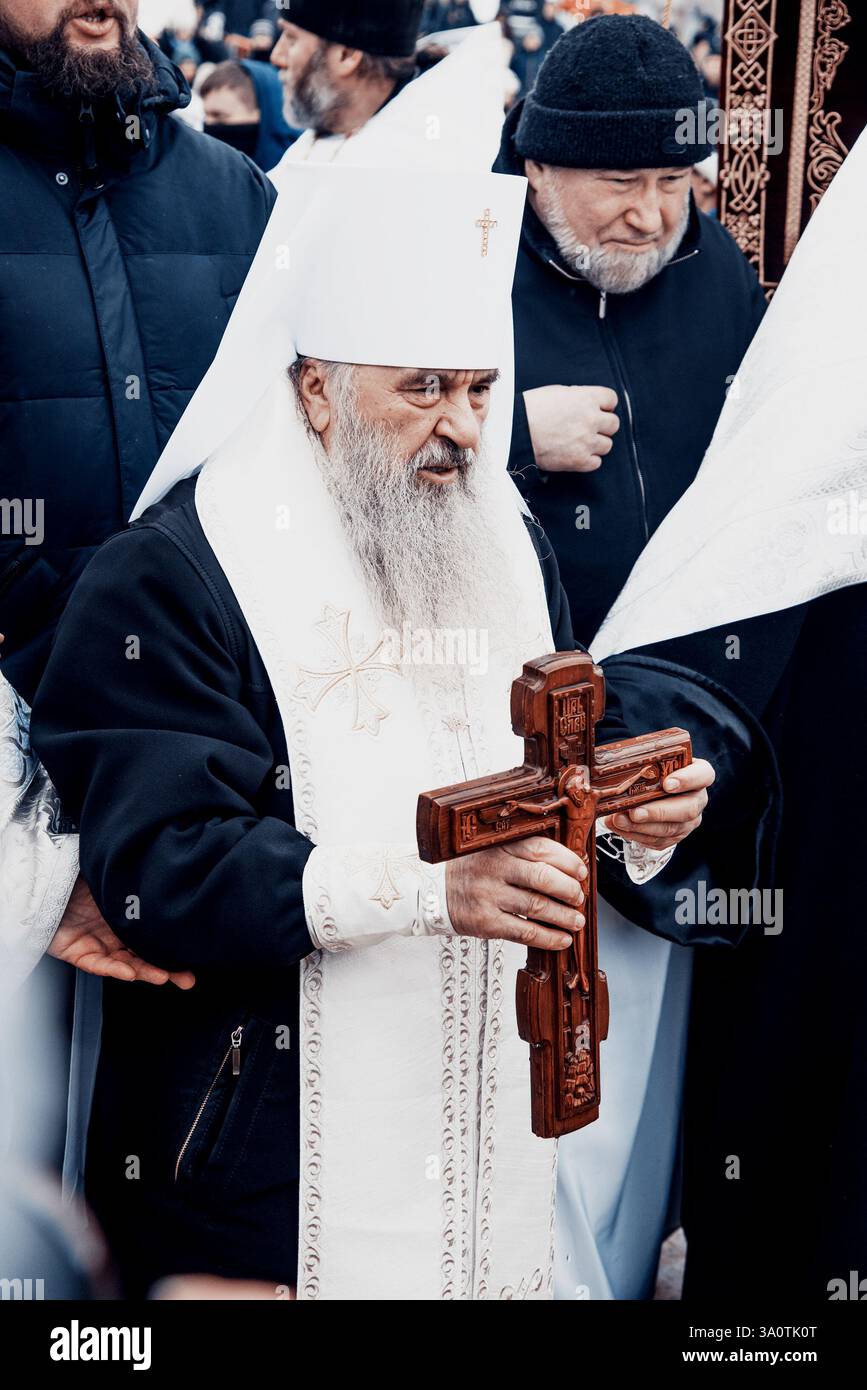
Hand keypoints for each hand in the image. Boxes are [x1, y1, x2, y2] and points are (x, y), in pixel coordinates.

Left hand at [48, 876, 194, 988]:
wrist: (43, 877)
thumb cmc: (78, 871)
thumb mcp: (115, 875)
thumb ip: (137, 880)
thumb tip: (165, 870)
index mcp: (127, 914)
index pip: (153, 936)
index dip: (172, 947)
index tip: (192, 955)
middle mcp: (115, 932)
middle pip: (145, 955)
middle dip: (167, 968)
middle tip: (187, 978)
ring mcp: (98, 944)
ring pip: (126, 964)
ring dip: (146, 972)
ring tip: (164, 976)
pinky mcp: (78, 953)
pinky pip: (98, 965)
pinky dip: (114, 969)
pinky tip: (130, 972)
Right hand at [446, 836, 586, 950]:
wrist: (434, 892)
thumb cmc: (472, 870)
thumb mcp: (492, 850)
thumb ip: (524, 854)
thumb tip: (569, 867)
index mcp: (499, 846)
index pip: (541, 849)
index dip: (567, 861)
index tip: (580, 871)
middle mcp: (494, 868)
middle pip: (543, 878)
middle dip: (569, 890)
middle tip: (579, 898)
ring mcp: (489, 896)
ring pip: (537, 907)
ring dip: (564, 917)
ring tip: (577, 921)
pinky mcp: (486, 923)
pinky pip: (525, 932)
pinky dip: (548, 938)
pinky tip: (562, 939)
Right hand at [523, 385, 619, 472]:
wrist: (515, 431)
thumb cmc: (531, 409)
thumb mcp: (558, 392)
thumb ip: (579, 398)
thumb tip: (589, 404)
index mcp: (587, 398)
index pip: (612, 400)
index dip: (604, 405)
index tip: (597, 410)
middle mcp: (591, 419)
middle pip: (613, 424)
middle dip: (602, 426)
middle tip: (587, 428)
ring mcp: (587, 441)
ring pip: (607, 445)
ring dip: (596, 444)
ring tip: (579, 442)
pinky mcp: (579, 460)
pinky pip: (596, 462)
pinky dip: (588, 460)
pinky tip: (575, 454)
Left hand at [601, 758, 715, 850]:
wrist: (650, 787)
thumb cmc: (652, 768)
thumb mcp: (650, 759)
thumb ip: (640, 761)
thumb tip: (614, 768)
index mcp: (698, 774)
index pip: (703, 775)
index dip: (687, 780)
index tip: (667, 784)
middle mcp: (697, 799)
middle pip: (687, 809)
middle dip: (658, 812)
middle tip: (634, 812)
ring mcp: (689, 821)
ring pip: (671, 829)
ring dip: (642, 827)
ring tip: (619, 820)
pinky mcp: (675, 836)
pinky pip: (658, 840)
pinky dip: (636, 835)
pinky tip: (620, 827)